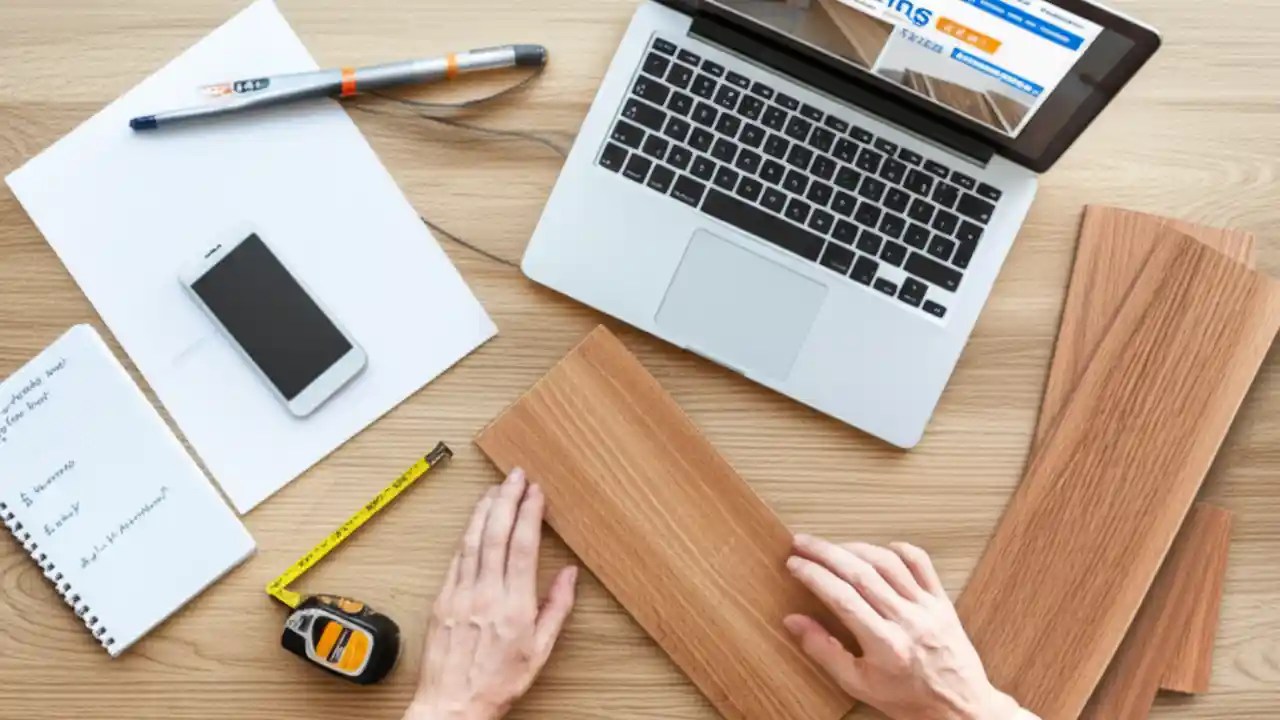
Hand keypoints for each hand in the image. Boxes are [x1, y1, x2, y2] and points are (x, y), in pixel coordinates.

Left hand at [405, 468, 577, 719]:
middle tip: (515, 475)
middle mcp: (485, 594)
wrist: (453, 706)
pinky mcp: (442, 600)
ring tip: (495, 489)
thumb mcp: (541, 651)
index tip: (536, 492)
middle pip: (496, 533)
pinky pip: (456, 559)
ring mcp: (460, 595)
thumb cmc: (498, 683)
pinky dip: (467, 535)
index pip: (522, 545)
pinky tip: (474, 522)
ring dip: (484, 509)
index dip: (529, 513)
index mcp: (514, 606)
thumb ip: (556, 608)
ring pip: (472, 540)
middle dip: (507, 499)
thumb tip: (568, 574)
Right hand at [783, 536, 1034, 719]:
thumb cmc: (908, 700)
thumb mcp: (858, 685)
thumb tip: (793, 621)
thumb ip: (823, 651)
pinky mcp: (942, 601)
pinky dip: (899, 550)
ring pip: (888, 563)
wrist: (960, 708)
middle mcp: (907, 621)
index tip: (794, 563)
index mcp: (885, 645)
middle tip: (801, 542)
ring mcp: (928, 608)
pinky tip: (879, 549)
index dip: (814, 575)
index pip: (842, 597)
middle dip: (826, 552)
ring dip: (856, 548)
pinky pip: (922, 564)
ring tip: (833, 547)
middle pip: (861, 573)